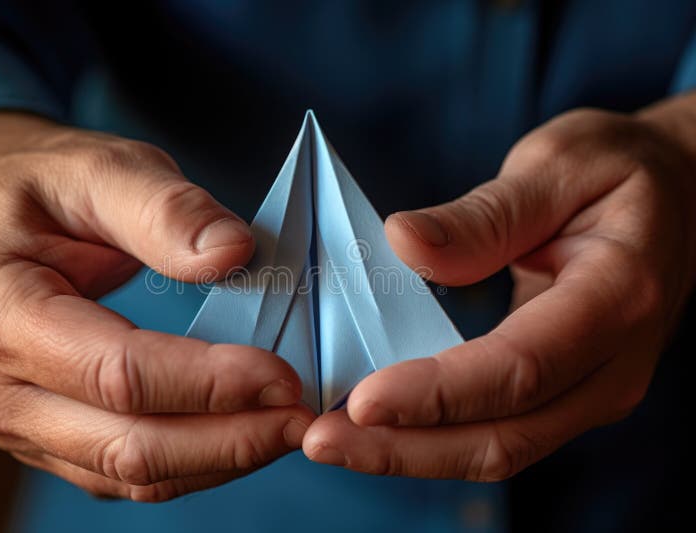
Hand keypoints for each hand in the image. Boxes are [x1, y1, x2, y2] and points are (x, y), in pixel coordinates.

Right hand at [0, 112, 313, 500]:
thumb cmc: (38, 188)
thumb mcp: (95, 167)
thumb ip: (162, 208)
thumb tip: (233, 254)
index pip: (117, 373)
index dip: (210, 383)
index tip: (284, 376)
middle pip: (127, 444)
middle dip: (229, 438)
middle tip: (304, 415)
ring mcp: (15, 423)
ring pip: (130, 475)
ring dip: (219, 459)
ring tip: (287, 428)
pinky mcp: (44, 438)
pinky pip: (123, 475)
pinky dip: (191, 462)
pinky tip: (241, 434)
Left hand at [302, 99, 695, 479]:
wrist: (678, 197)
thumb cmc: (617, 171)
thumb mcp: (557, 165)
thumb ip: (486, 214)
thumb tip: (403, 242)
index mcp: (618, 296)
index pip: (519, 367)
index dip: (437, 393)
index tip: (360, 402)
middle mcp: (613, 364)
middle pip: (505, 434)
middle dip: (406, 447)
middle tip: (320, 439)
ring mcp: (593, 389)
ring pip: (499, 449)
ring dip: (411, 455)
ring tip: (333, 443)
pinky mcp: (567, 394)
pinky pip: (498, 433)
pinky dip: (434, 440)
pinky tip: (378, 430)